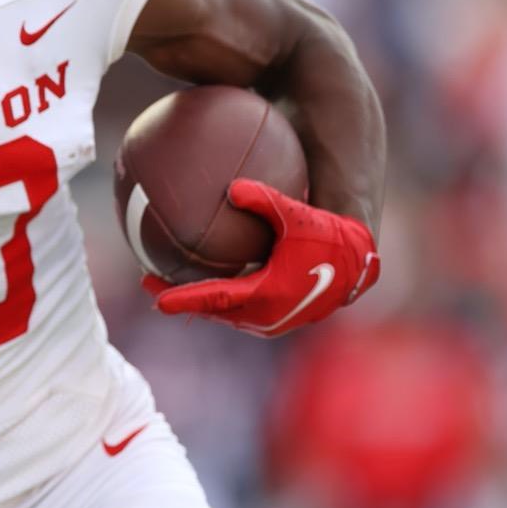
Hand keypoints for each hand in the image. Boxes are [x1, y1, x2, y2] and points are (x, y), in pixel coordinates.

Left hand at [145, 180, 378, 336]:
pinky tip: (204, 276)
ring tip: (167, 285)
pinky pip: (239, 308)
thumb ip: (266, 200)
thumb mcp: (298, 216)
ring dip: (198, 300)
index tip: (156, 300)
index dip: (184, 299)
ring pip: (225, 312)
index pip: (216, 299)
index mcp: (268, 295)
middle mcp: (267, 315)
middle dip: (180, 298)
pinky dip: (219, 297)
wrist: (358, 262)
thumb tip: (234, 188)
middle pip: (213, 309)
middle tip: (148, 283)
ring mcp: (273, 319)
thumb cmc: (329, 236)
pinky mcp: (278, 314)